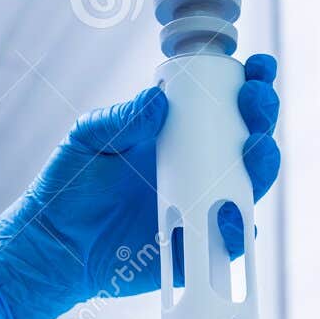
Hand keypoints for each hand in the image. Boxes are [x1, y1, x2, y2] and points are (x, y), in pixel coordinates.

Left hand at [0, 54, 279, 318]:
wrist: (55, 245)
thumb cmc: (70, 187)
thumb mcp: (88, 139)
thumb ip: (120, 118)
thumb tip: (157, 100)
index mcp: (179, 136)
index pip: (225, 105)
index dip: (249, 84)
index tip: (257, 67)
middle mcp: (199, 171)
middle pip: (249, 140)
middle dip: (263, 115)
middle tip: (255, 101)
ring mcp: (202, 210)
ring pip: (251, 187)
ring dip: (264, 165)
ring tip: (255, 149)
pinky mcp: (199, 252)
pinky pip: (231, 243)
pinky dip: (239, 229)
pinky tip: (231, 215)